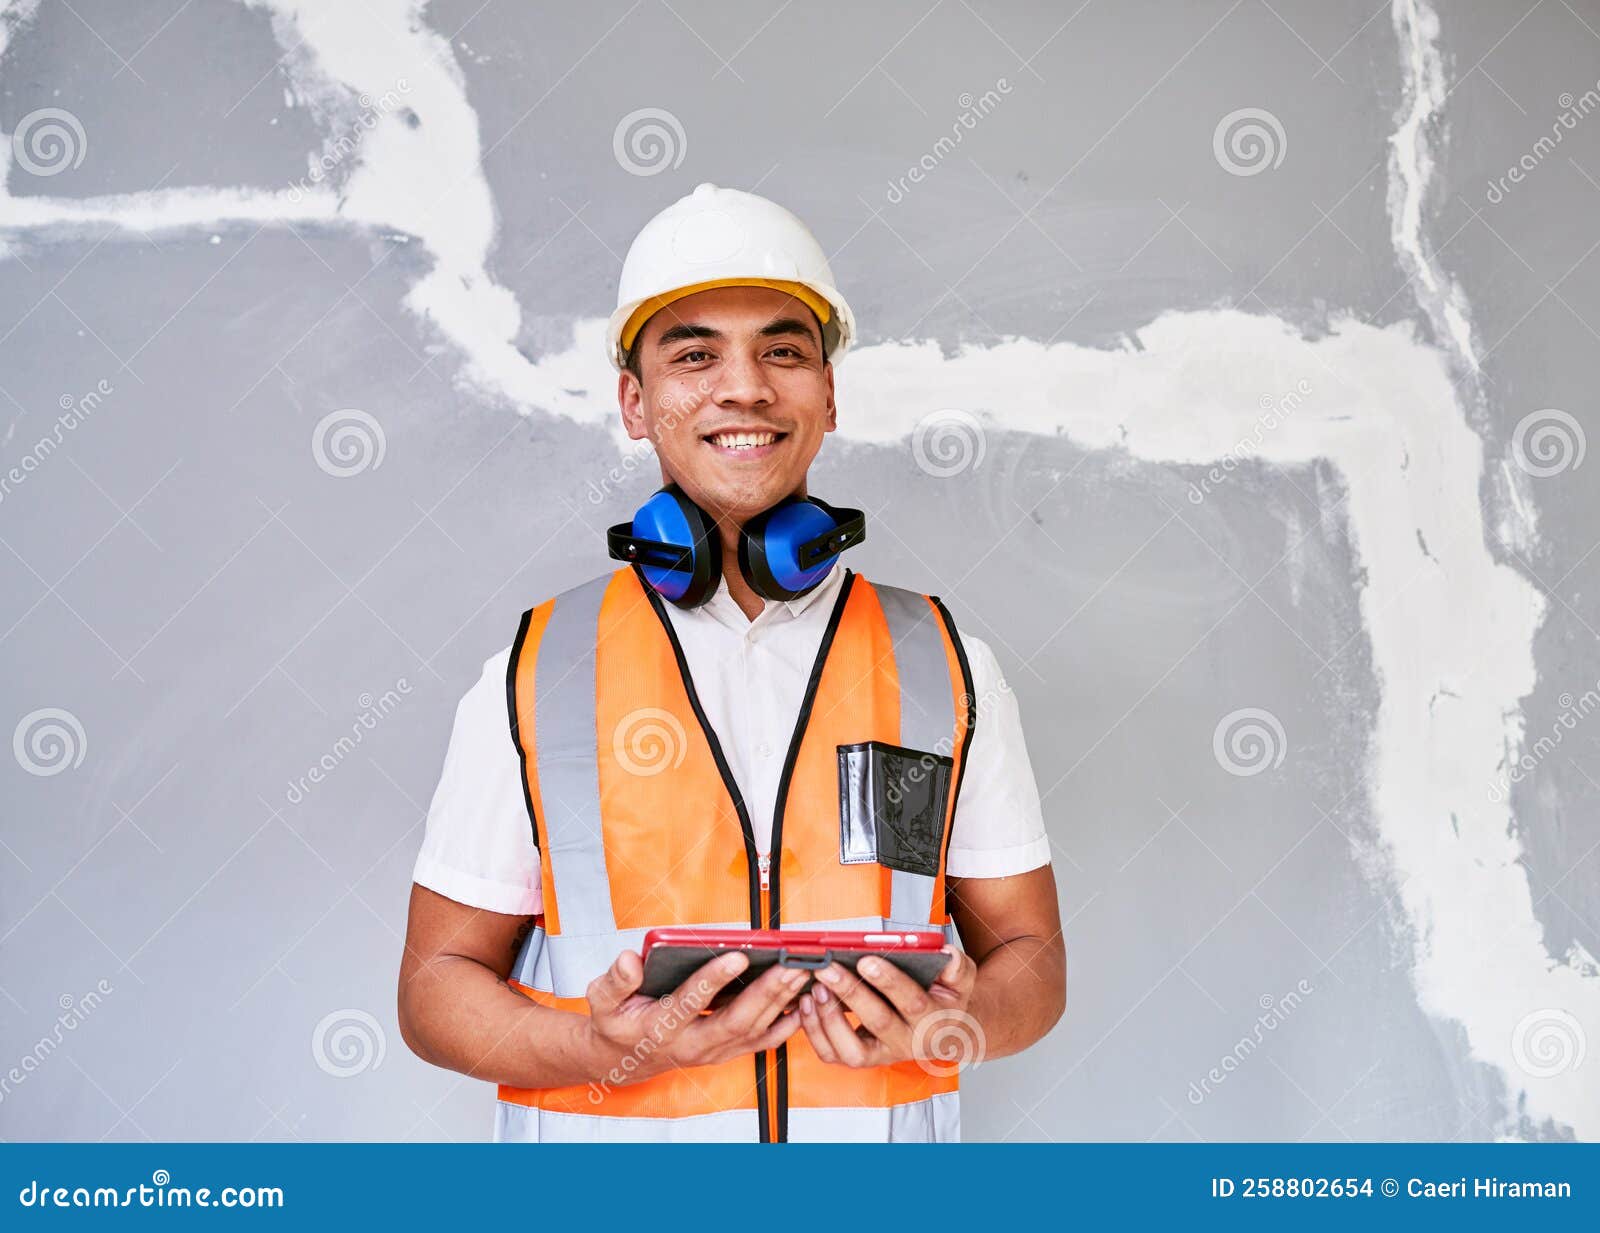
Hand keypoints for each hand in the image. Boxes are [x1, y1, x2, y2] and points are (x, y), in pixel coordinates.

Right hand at [583, 949, 805, 1081]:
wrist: (625, 1059)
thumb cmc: (618, 1025)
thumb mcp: (603, 1001)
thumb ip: (615, 980)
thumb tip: (630, 960)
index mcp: (661, 1026)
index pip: (690, 1001)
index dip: (714, 979)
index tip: (737, 955)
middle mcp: (692, 1043)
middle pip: (735, 1020)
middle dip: (765, 992)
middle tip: (789, 965)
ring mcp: (713, 1050)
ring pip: (753, 1030)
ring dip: (781, 1002)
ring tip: (801, 973)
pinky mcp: (726, 1051)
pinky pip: (761, 1042)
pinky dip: (786, 1026)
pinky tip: (804, 1005)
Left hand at [798, 949, 979, 1068]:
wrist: (945, 1032)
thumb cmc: (947, 1000)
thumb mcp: (962, 980)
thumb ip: (957, 966)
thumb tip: (945, 954)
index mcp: (934, 1020)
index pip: (912, 1002)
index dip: (889, 982)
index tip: (867, 959)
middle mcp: (908, 1042)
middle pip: (878, 1022)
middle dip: (851, 993)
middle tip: (828, 968)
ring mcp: (883, 1053)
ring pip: (852, 1051)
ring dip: (830, 1019)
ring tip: (816, 987)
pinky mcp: (863, 1057)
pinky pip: (834, 1055)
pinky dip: (816, 1032)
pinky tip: (808, 1003)